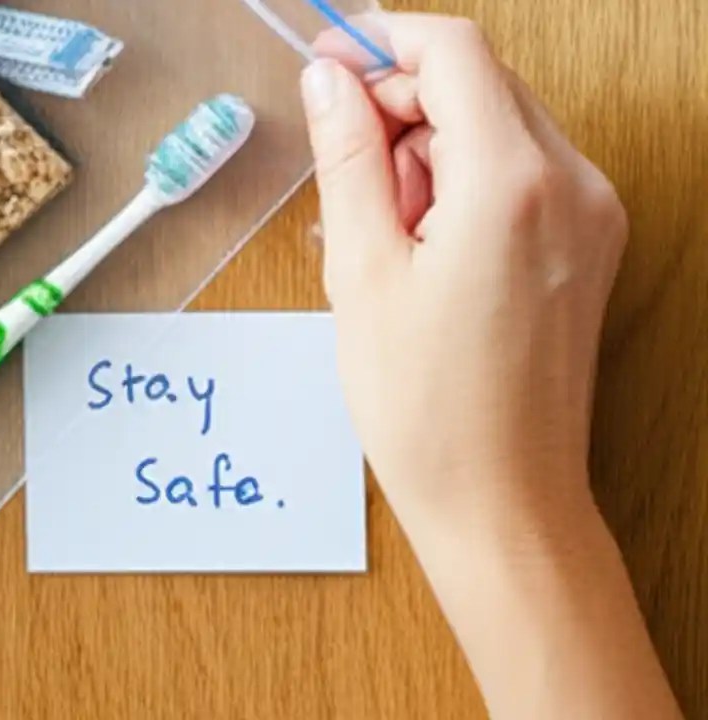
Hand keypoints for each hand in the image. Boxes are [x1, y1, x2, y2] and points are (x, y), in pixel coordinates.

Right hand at [300, 15, 682, 719]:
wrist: (502, 501)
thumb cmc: (428, 408)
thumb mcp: (361, 273)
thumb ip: (347, 160)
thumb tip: (331, 82)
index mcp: (512, 183)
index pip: (453, 53)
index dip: (380, 44)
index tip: (327, 61)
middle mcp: (572, 185)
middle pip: (479, 85)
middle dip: (401, 108)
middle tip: (342, 172)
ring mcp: (592, 216)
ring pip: (498, 128)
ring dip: (429, 153)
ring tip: (382, 238)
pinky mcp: (589, 246)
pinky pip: (520, 175)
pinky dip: (463, 187)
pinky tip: (420, 249)